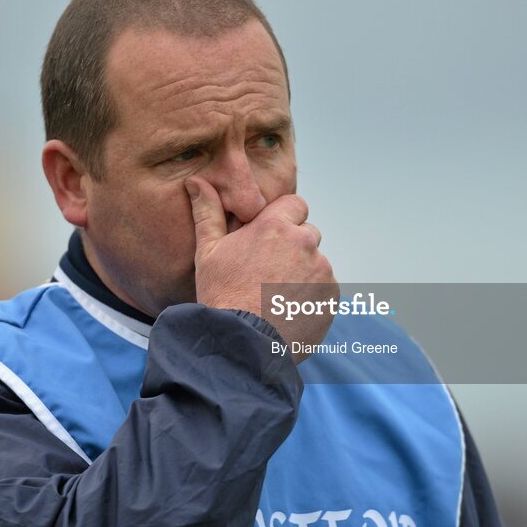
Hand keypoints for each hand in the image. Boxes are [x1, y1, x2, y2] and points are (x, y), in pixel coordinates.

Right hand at [185, 176, 337, 360]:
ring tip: (275, 297)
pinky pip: (324, 289)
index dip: (282, 220)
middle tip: (267, 273)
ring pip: (316, 263)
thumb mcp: (207, 251)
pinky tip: (288, 310)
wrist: (241, 345)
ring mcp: (322, 271)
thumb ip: (207, 212)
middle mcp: (305, 243)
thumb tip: (196, 181)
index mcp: (276, 226)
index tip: (268, 240)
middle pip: (307, 234)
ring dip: (302, 273)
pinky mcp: (331, 297)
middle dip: (293, 248)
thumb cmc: (221, 296)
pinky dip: (311, 297)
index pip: (295, 205)